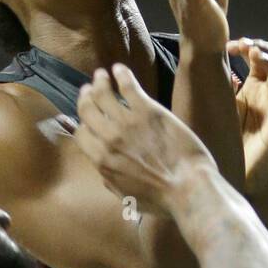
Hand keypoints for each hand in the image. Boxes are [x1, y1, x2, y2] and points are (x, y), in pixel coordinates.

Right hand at [76, 64, 213, 214]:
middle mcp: (109, 138)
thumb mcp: (126, 196)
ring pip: (104, 94)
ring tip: (101, 75)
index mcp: (102, 160)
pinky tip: (119, 69)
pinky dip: (121, 75)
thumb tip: (103, 168)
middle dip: (86, 97)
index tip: (88, 118)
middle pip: (87, 110)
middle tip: (88, 88)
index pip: (81, 133)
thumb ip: (110, 179)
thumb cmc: (160, 198)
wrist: (187, 187)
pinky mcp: (148, 110)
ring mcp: (127, 122)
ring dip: (100, 81)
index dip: (83, 123)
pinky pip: (128, 86)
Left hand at [228, 39, 267, 197]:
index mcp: (255, 83)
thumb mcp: (223, 103)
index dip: (248, 45)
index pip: (258, 55)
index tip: (230, 45)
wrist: (236, 171)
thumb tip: (215, 58)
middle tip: (246, 45)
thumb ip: (222, 82)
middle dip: (263, 48)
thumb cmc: (228, 135)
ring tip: (257, 55)